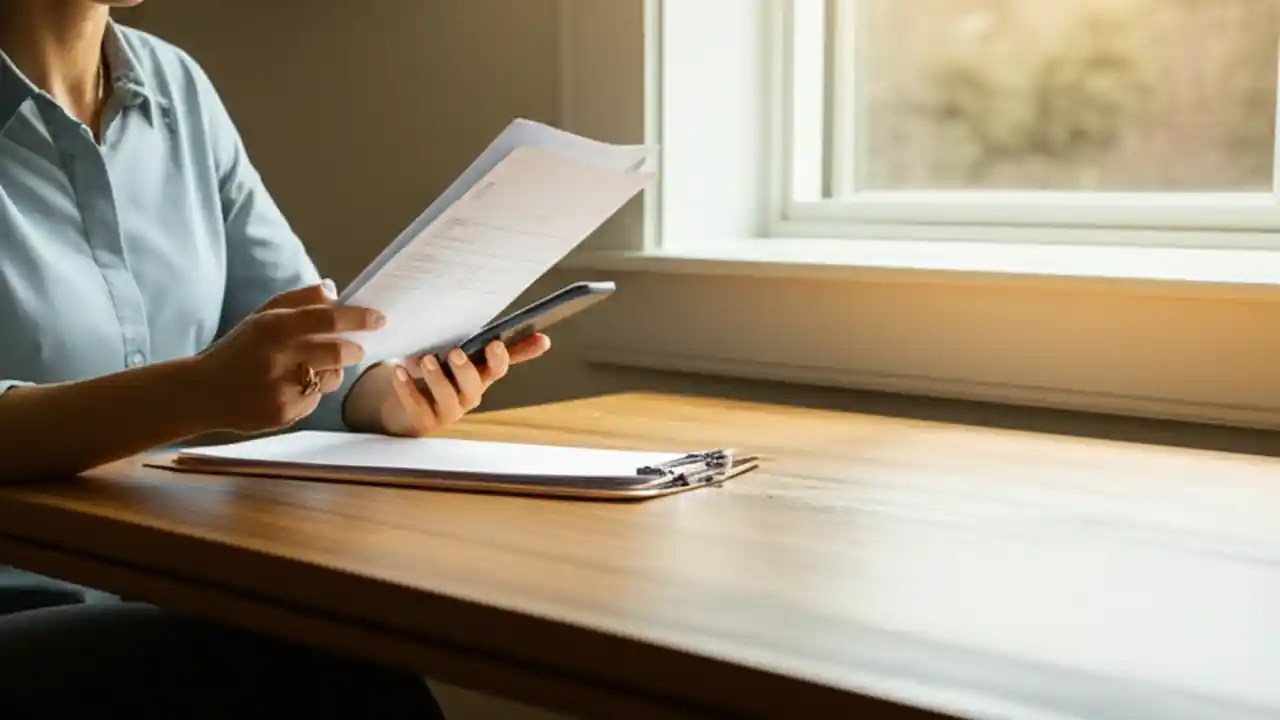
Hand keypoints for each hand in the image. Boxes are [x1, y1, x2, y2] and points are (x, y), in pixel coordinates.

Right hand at [195, 283, 384, 432]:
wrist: (203, 391)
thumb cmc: (240, 349)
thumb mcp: (261, 316)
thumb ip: (298, 299)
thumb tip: (333, 290)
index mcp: (272, 326)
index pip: (327, 319)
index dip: (358, 318)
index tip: (379, 318)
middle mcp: (277, 356)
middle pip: (339, 353)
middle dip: (353, 350)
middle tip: (353, 348)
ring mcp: (280, 387)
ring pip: (331, 379)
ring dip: (332, 372)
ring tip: (312, 368)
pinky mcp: (282, 412)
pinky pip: (316, 401)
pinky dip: (313, 393)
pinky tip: (291, 388)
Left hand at [343, 333, 550, 436]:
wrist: (406, 405)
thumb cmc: (443, 377)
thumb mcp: (469, 359)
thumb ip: (500, 349)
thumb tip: (544, 339)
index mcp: (481, 378)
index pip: (498, 370)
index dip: (499, 359)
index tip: (496, 345)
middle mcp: (468, 396)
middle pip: (474, 388)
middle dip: (466, 371)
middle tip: (454, 352)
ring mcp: (446, 411)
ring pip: (447, 399)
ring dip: (437, 379)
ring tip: (425, 360)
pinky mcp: (423, 419)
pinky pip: (417, 406)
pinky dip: (407, 388)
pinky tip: (398, 371)